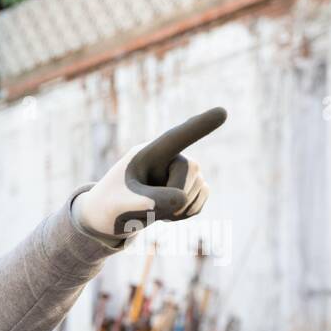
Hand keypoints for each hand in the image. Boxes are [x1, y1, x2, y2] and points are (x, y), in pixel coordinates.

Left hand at [73, 107, 226, 240]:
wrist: (108, 219)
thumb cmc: (110, 205)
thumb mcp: (120, 205)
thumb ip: (148, 201)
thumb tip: (181, 200)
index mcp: (148, 153)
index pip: (176, 138)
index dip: (199, 126)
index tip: (222, 112)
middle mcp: (169, 158)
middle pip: (191, 170)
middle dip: (173, 195)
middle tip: (145, 208)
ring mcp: (182, 174)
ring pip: (198, 190)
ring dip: (175, 211)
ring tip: (150, 210)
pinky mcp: (191, 190)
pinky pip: (199, 205)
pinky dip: (182, 217)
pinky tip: (164, 214)